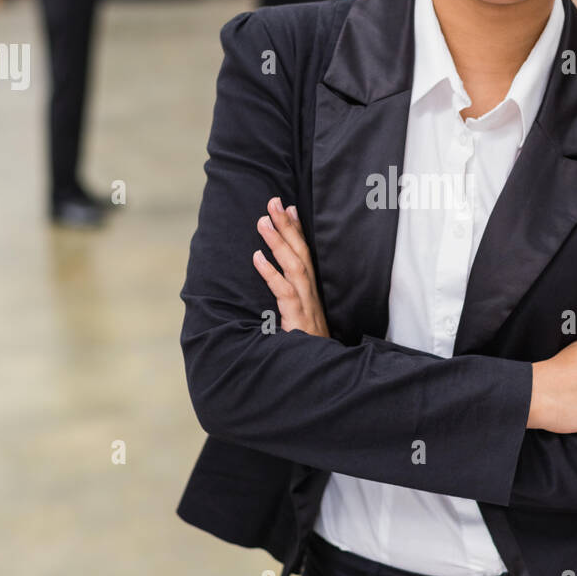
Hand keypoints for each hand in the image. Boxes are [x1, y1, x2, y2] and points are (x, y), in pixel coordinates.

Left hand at [253, 196, 329, 336]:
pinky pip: (285, 293)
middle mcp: (311, 295)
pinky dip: (271, 274)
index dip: (297, 231)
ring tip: (262, 221)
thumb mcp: (301, 320)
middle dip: (287, 226)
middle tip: (273, 201)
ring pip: (294, 267)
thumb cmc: (308, 348)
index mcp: (312, 292)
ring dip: (278, 242)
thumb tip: (278, 283)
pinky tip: (257, 258)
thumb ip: (293, 301)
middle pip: (301, 254)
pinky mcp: (298, 320)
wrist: (319, 374)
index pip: (306, 255)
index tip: (288, 208)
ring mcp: (307, 306)